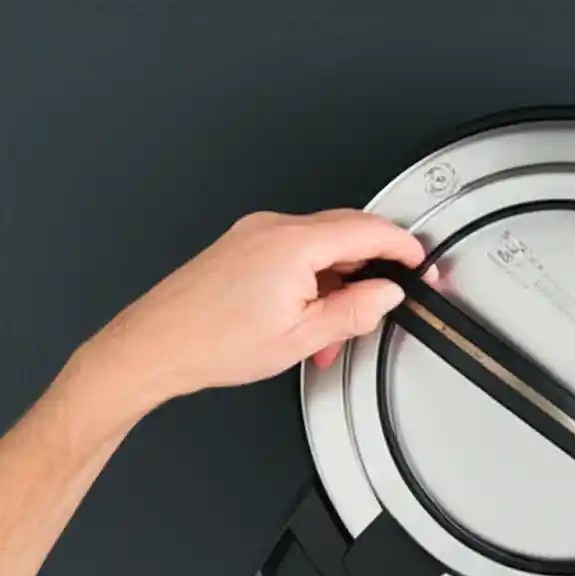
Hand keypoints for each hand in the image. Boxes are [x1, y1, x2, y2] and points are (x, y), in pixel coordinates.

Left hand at [80, 209, 431, 406]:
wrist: (154, 347)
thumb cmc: (210, 342)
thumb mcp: (300, 337)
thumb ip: (354, 312)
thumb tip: (386, 294)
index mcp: (294, 244)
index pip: (368, 230)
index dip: (403, 246)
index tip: (420, 261)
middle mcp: (272, 228)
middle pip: (345, 232)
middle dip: (372, 267)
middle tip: (390, 295)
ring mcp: (254, 234)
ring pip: (320, 247)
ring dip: (338, 283)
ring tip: (334, 331)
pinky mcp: (241, 246)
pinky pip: (293, 253)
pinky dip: (312, 281)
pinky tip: (308, 319)